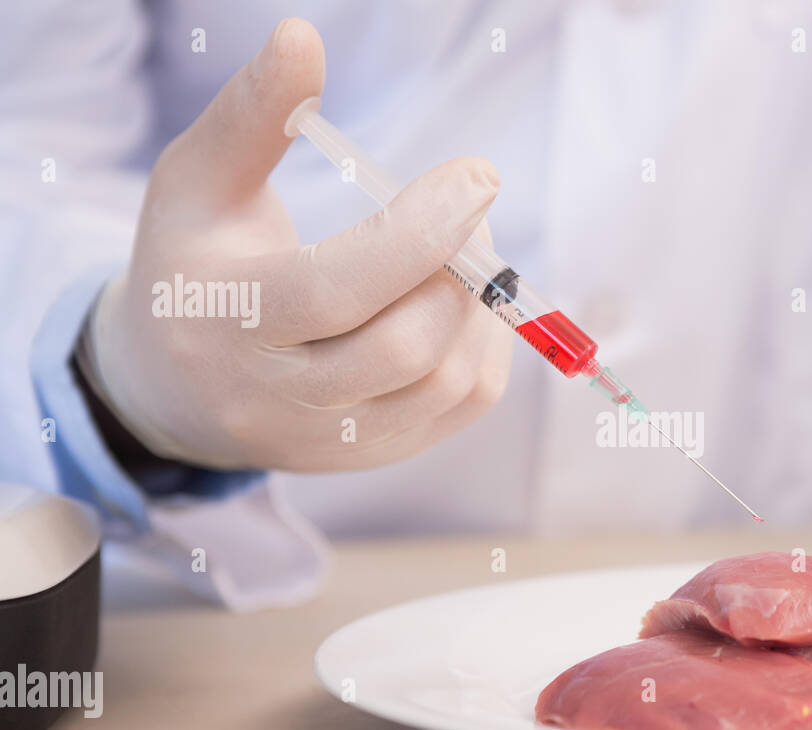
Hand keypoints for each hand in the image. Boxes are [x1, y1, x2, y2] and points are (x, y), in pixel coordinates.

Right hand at [78, 18, 510, 471]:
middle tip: (469, 207)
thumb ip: (250, 116)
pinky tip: (461, 301)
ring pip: (447, 382)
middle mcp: (282, 398)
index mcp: (230, 323)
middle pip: (404, 347)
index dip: (418, 233)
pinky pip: (464, 404)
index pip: (336, 289)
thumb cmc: (190, 268)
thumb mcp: (196, 184)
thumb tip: (304, 37)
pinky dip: (485, 344)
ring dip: (478, 305)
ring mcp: (335, 440)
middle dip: (457, 269)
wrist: (174, 388)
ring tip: (461, 249)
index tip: (478, 175)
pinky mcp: (376, 454)